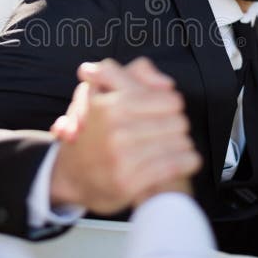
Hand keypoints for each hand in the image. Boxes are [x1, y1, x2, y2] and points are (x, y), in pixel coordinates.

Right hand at [50, 58, 200, 213]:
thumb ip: (133, 75)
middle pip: (178, 122)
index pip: (170, 100)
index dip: (170, 105)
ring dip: (181, 145)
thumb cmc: (92, 133)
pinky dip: (186, 163)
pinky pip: (176, 165)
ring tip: (173, 147)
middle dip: (176, 127)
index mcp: (110, 106)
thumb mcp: (100, 93)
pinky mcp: (129, 182)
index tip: (163, 113)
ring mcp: (121, 157)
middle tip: (167, 132)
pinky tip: (183, 161)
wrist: (71, 177)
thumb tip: (166, 84)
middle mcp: (115, 130)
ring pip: (180, 143)